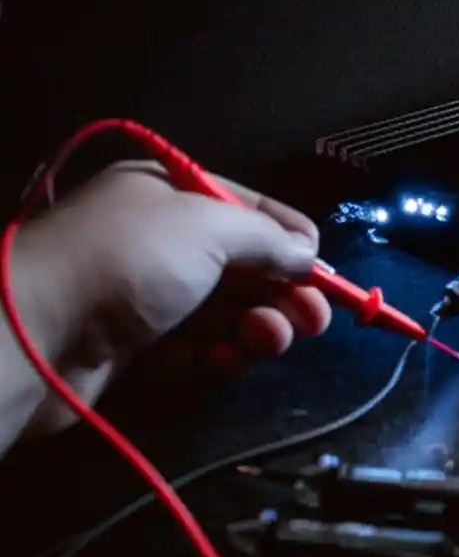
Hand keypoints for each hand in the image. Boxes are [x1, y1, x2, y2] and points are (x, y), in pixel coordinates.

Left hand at [2, 160, 331, 445]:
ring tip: (268, 342)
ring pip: (225, 313)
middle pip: (243, 267)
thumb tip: (308, 254)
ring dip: (256, 329)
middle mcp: (159, 240)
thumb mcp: (209, 227)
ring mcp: (145, 296)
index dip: (291, 240)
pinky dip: (217, 358)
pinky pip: (196, 350)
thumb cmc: (127, 261)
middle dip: (282, 294)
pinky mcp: (136, 348)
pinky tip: (225, 361)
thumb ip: (268, 239)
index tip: (326, 273)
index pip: (249, 210)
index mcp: (170, 195)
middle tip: (314, 321)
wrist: (35, 333)